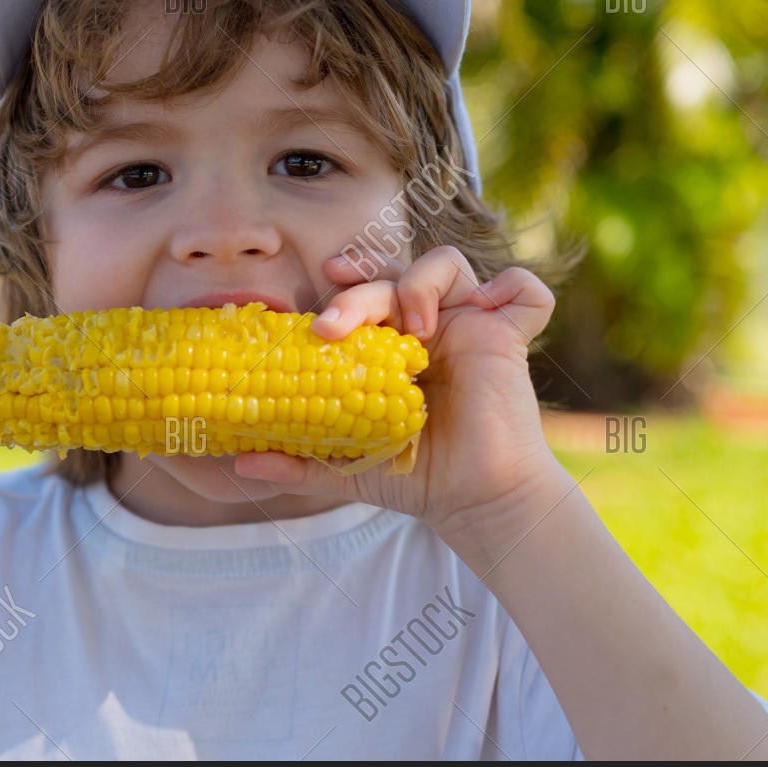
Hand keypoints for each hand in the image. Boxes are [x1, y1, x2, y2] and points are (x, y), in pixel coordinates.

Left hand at [233, 245, 562, 533]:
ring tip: (415, 331)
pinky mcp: (509, 337)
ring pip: (446, 264)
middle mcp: (427, 327)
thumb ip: (299, 462)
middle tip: (334, 328)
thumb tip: (241, 462)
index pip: (362, 292)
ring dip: (420, 284)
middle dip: (359, 292)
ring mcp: (469, 326)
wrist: (476, 502)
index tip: (320, 288)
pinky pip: (526, 292)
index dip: (344, 281)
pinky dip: (512, 288)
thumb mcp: (347, 469)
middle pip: (391, 275)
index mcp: (387, 345)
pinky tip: (486, 312)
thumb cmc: (417, 478)